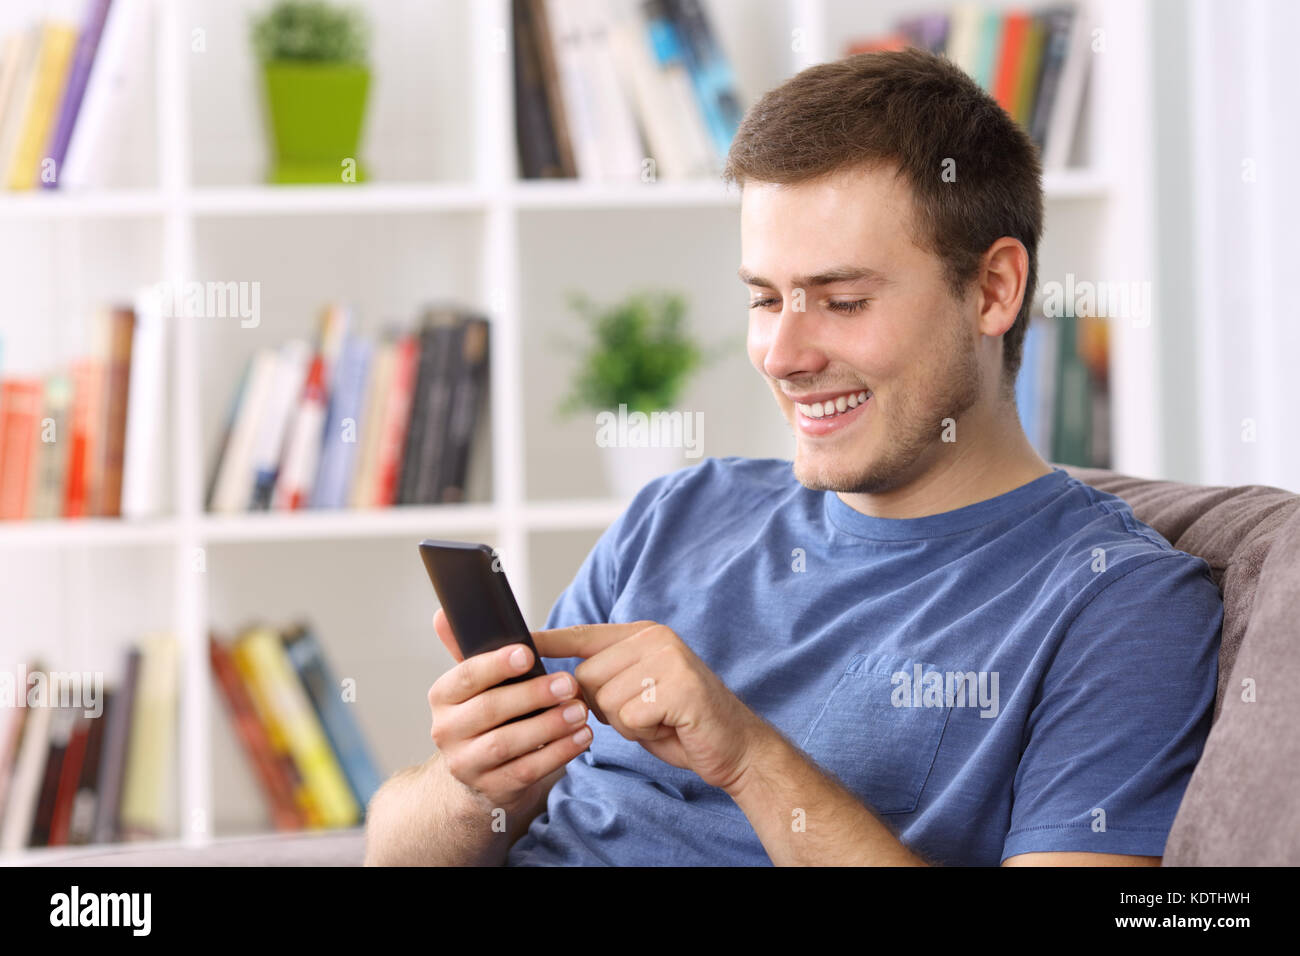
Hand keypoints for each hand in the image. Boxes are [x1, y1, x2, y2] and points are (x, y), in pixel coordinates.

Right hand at [427, 608, 591, 814]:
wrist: (478, 775)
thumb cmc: (487, 715)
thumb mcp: (475, 684)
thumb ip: (466, 649)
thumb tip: (443, 613)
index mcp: (443, 697)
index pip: (466, 676)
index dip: (497, 665)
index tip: (528, 654)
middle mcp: (446, 731)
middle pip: (490, 710)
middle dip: (532, 694)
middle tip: (568, 683)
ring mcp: (466, 764)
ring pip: (507, 743)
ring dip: (549, 726)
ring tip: (580, 711)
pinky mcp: (492, 789)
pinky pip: (527, 771)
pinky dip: (558, 753)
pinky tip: (581, 737)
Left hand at [533, 620, 770, 791]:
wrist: (734, 747)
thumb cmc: (680, 724)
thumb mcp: (635, 695)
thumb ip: (603, 681)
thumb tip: (558, 683)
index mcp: (643, 634)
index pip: (583, 634)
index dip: (548, 640)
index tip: (517, 641)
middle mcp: (655, 638)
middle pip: (587, 676)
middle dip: (604, 707)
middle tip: (644, 714)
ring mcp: (668, 658)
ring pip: (605, 699)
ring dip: (625, 722)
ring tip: (659, 719)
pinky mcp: (678, 686)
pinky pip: (629, 716)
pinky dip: (643, 731)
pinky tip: (669, 725)